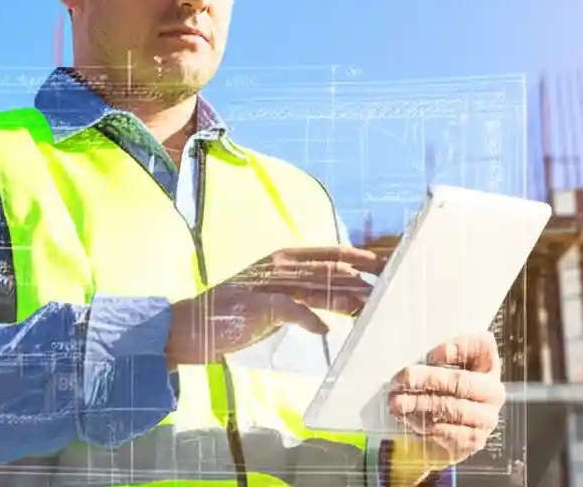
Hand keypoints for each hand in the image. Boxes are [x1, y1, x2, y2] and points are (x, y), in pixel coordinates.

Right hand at [165, 246, 381, 368]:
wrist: (194, 324)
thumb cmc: (239, 311)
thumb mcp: (276, 295)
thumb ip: (306, 292)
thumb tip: (346, 297)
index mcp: (284, 257)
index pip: (331, 252)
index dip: (360, 256)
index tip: (386, 263)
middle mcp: (279, 265)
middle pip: (330, 269)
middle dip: (361, 279)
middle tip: (388, 289)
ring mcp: (267, 283)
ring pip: (315, 286)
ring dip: (344, 299)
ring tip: (366, 309)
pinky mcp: (257, 305)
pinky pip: (290, 309)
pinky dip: (309, 319)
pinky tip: (323, 330)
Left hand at [386, 332, 504, 470]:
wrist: (442, 430)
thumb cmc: (438, 391)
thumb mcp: (436, 367)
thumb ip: (434, 358)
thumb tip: (428, 360)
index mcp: (488, 365)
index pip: (483, 345)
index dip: (458, 348)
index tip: (430, 355)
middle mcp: (493, 392)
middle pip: (463, 381)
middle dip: (428, 380)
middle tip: (400, 380)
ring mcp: (487, 418)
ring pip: (454, 408)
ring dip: (421, 404)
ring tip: (397, 402)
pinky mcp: (474, 440)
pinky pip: (450, 432)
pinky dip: (426, 424)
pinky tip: (409, 418)